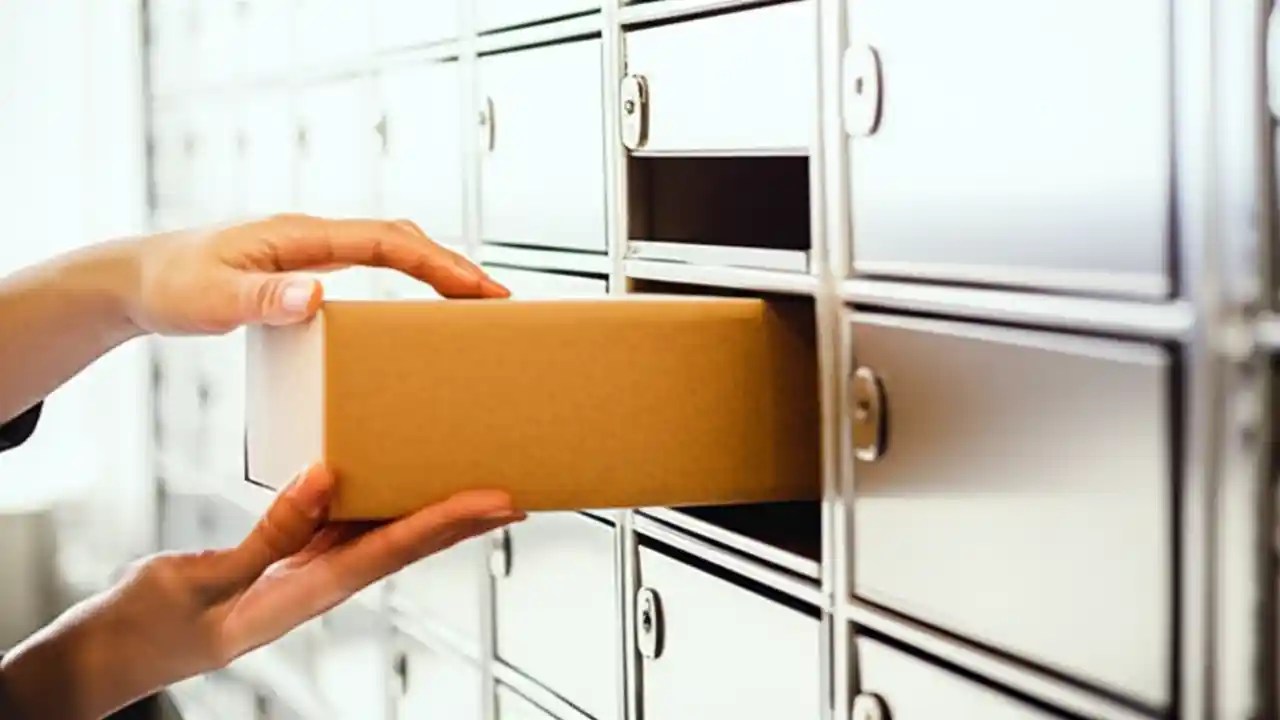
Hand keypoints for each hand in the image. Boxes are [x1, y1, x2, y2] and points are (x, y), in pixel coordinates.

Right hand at [0, 465, 523, 719]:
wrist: (114, 655)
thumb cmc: (150, 627)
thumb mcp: (203, 578)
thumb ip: (269, 534)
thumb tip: (325, 481)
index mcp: (305, 593)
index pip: (393, 550)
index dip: (449, 523)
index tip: (498, 501)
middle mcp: (318, 585)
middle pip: (405, 544)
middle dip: (461, 520)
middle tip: (513, 492)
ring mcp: (303, 577)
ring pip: (379, 537)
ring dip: (426, 513)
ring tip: (468, 483)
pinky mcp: (284, 566)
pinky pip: (341, 530)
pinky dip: (373, 506)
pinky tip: (383, 482)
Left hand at [128, 213, 508, 335]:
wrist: (138, 279)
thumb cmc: (172, 285)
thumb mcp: (212, 298)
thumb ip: (262, 296)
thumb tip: (317, 293)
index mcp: (301, 238)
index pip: (388, 242)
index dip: (439, 263)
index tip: (479, 288)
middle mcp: (314, 238)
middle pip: (402, 240)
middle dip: (453, 265)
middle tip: (496, 299)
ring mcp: (311, 251)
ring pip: (392, 249)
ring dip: (436, 270)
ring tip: (473, 303)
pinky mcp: (306, 269)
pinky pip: (373, 266)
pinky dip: (408, 280)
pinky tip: (418, 308)